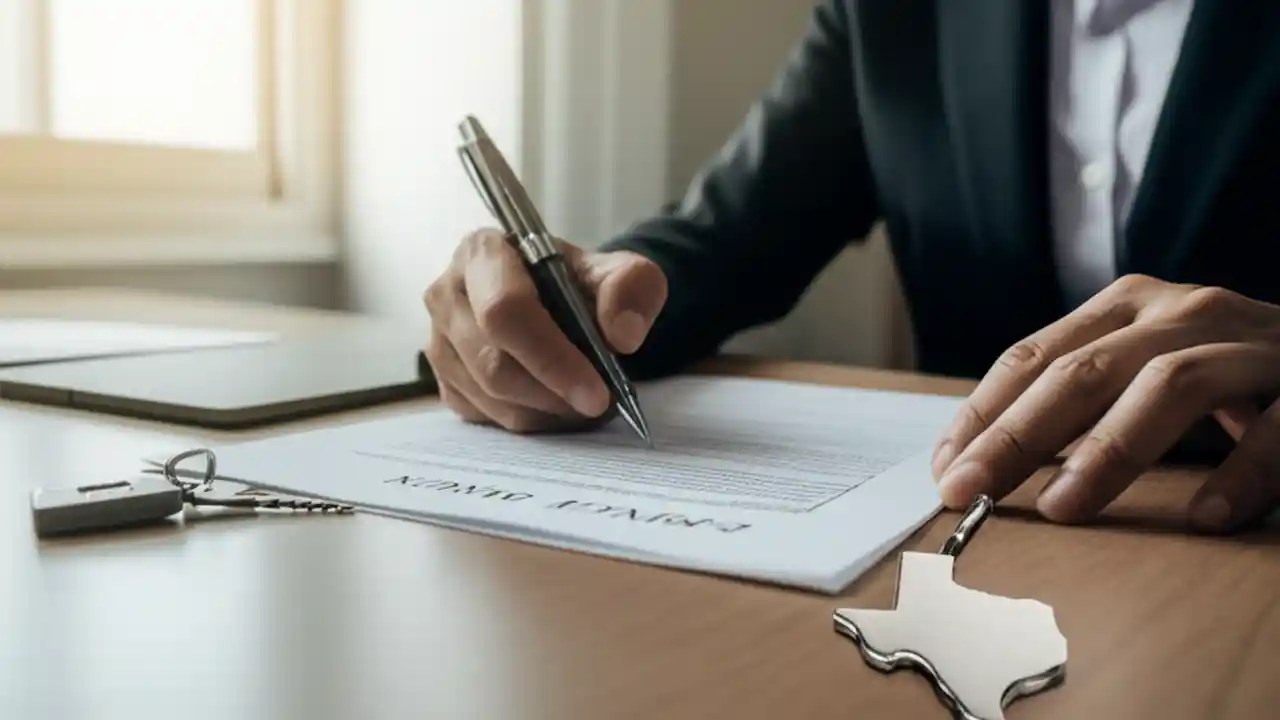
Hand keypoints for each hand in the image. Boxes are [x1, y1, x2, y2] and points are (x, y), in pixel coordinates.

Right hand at [423, 229, 666, 432]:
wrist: (555, 297)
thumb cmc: (578, 282)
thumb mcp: (620, 271)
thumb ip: (631, 287)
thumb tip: (622, 333)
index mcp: (483, 253)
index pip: (505, 310)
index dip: (551, 358)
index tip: (596, 392)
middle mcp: (447, 294)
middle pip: (492, 362)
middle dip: (550, 393)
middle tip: (596, 404)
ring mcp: (438, 340)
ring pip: (486, 396)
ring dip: (541, 412)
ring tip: (580, 406)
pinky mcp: (443, 378)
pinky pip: (480, 415)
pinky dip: (525, 420)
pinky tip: (553, 408)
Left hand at [931, 275, 1279, 532]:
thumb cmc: (1233, 376)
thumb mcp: (1147, 373)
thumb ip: (1084, 407)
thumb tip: (992, 463)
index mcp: (1129, 306)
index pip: (1033, 357)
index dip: (982, 414)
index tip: (944, 471)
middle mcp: (1184, 312)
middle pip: (1083, 370)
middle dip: (1015, 434)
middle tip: (969, 491)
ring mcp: (1252, 343)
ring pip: (1170, 384)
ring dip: (1110, 449)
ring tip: (1063, 507)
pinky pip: (1276, 428)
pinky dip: (1239, 473)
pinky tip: (1204, 517)